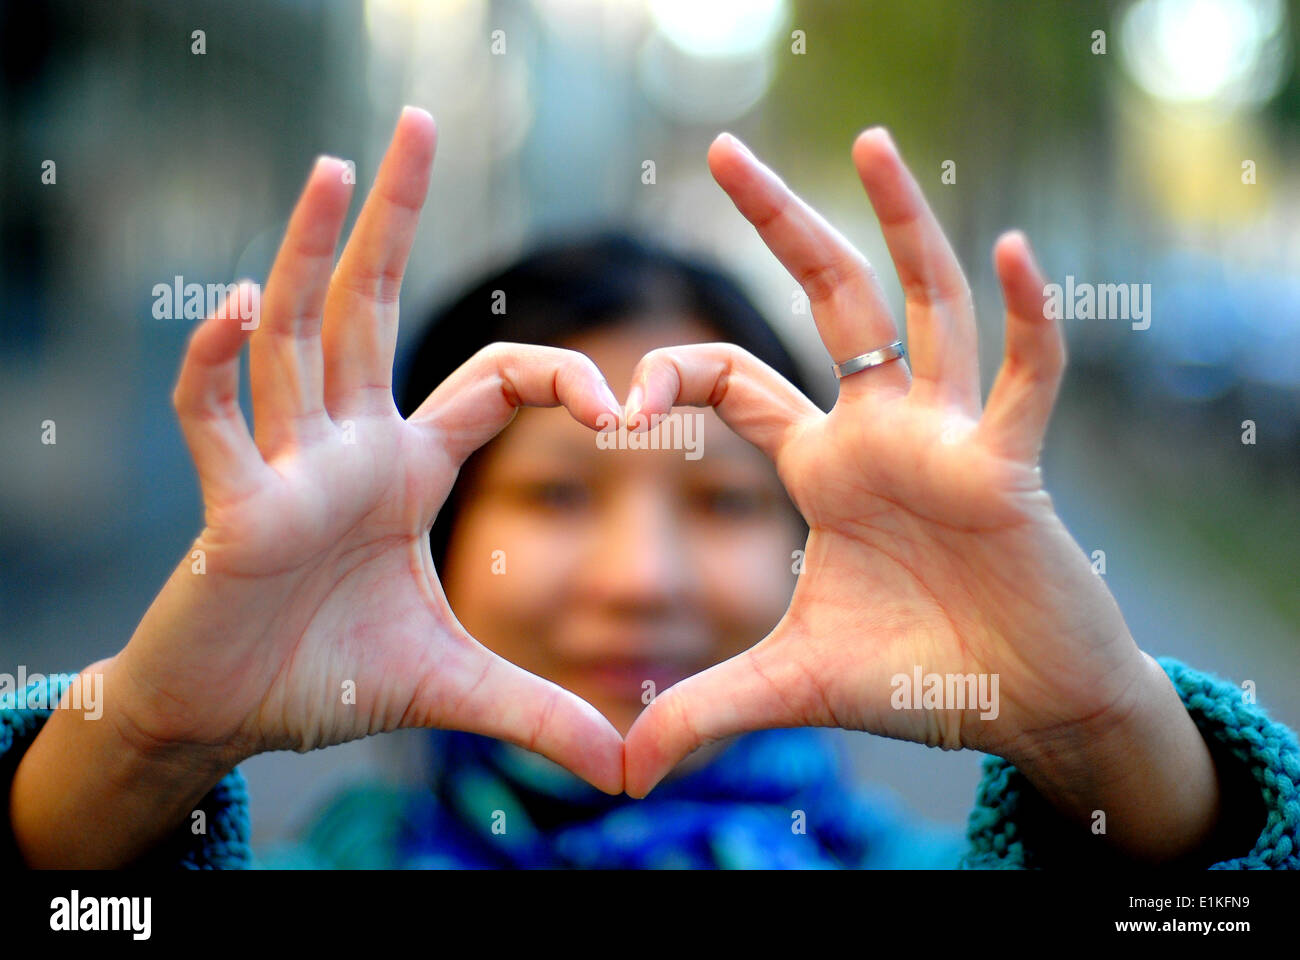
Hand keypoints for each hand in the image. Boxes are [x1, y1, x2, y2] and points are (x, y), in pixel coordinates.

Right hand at [112, 108, 623, 792]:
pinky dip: (222, 366)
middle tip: (415, 127)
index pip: (491, 381)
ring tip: (333, 169)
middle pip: (371, 311)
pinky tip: (238, 303)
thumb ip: (539, 713)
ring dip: (310, 253)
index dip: (561, 375)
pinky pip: (219, 422)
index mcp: (408, 467)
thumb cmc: (326, 677)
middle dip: (391, 220)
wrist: (230, 715)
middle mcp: (347, 446)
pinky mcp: (231, 508)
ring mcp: (284, 467)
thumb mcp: (455, 687)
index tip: (628, 404)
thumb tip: (630, 770)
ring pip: (297, 340)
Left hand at [622, 129, 1227, 860]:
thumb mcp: (792, 685)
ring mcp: (951, 437)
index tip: (613, 403)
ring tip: (868, 142)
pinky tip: (1014, 250)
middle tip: (723, 149)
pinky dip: (1028, 318)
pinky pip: (1027, 378)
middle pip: (828, 301)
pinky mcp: (1014, 466)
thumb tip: (620, 773)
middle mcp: (882, 430)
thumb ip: (706, 711)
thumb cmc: (919, 678)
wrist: (1025, 708)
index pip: (735, 380)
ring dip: (902, 225)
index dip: (671, 372)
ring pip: (927, 307)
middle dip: (779, 224)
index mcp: (823, 464)